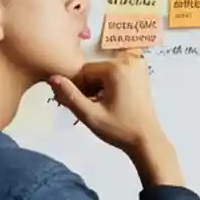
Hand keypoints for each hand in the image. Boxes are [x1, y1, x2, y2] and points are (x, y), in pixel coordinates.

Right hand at [48, 51, 182, 186]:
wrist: (146, 139)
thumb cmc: (120, 129)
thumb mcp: (91, 115)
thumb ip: (70, 96)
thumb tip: (52, 78)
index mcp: (116, 68)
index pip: (84, 71)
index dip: (79, 89)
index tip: (84, 105)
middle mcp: (129, 61)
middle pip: (94, 70)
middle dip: (89, 87)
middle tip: (93, 107)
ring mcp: (137, 65)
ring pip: (104, 71)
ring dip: (99, 86)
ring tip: (103, 106)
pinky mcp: (141, 71)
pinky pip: (115, 72)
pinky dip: (109, 84)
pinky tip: (111, 101)